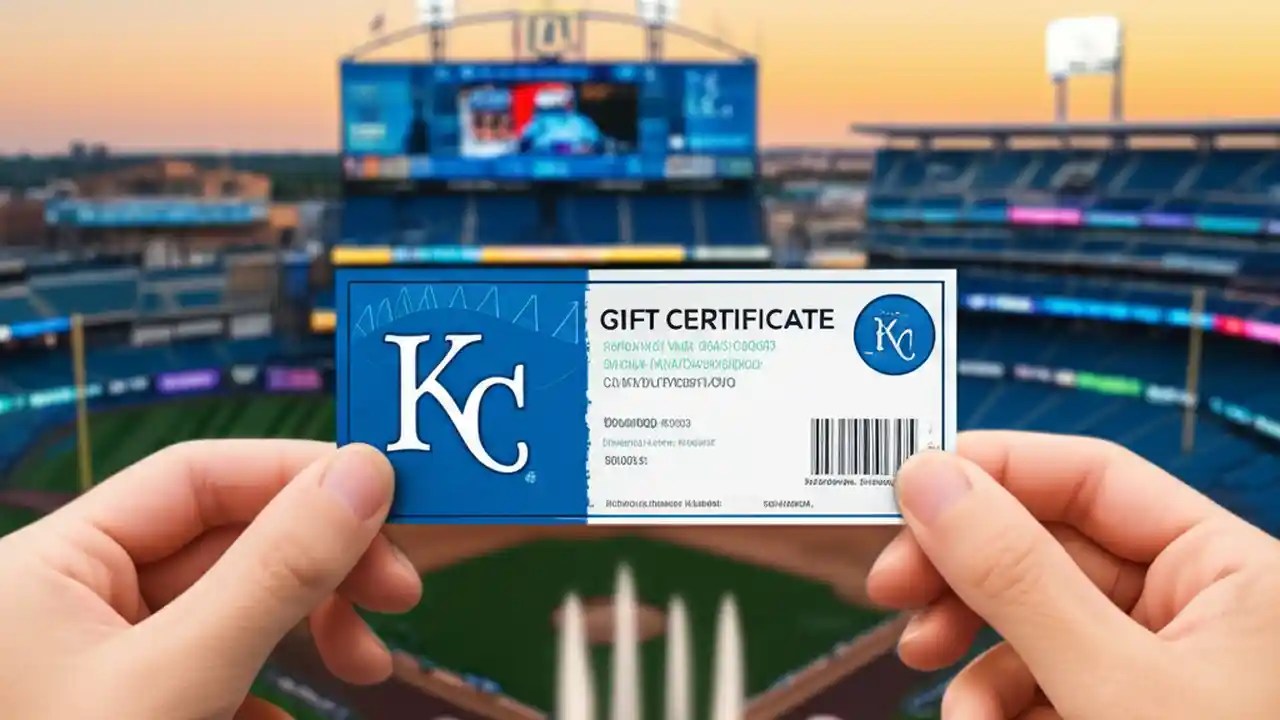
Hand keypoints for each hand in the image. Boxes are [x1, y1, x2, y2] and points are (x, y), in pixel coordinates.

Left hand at [0, 440, 421, 718]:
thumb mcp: (181, 679)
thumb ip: (276, 572)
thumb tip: (366, 473)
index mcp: (53, 563)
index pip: (201, 476)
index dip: (301, 474)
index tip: (391, 501)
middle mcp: (72, 600)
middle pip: (225, 540)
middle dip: (319, 567)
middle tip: (399, 596)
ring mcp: (100, 663)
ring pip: (229, 609)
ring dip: (306, 630)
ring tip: (364, 669)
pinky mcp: (127, 711)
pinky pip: (213, 674)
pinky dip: (265, 693)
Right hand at [867, 431, 1279, 719]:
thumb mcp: (1112, 689)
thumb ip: (1017, 579)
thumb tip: (930, 480)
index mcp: (1226, 573)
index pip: (1088, 477)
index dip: (990, 471)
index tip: (903, 492)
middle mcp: (1192, 611)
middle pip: (1046, 548)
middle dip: (965, 578)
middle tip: (893, 591)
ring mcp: (1153, 672)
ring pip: (1029, 627)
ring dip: (975, 668)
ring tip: (954, 710)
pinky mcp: (1118, 718)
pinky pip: (1036, 690)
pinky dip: (998, 712)